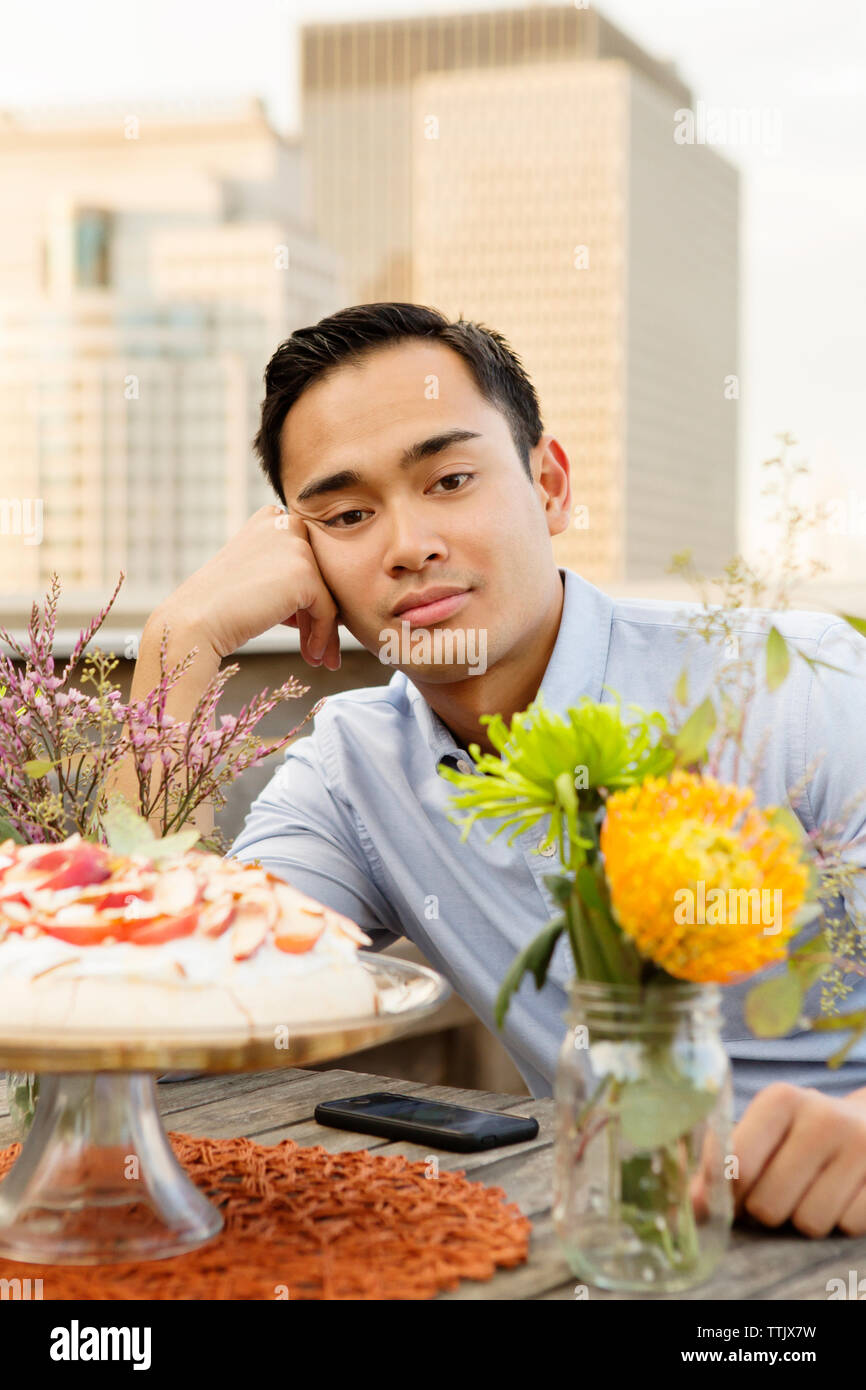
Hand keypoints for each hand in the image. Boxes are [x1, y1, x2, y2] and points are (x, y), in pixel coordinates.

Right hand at [155, 505, 341, 668]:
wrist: (196, 621)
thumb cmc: (222, 605)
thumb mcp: (258, 577)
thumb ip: (290, 577)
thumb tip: (330, 602)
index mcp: (272, 519)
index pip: (308, 557)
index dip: (308, 595)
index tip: (303, 627)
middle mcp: (286, 524)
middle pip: (321, 574)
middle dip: (320, 613)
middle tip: (318, 647)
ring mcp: (296, 546)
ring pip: (327, 594)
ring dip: (323, 629)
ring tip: (319, 657)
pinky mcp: (304, 573)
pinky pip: (327, 611)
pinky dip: (322, 636)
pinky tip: (312, 655)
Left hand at [727, 1082, 865, 1235]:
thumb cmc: (798, 1134)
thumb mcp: (762, 1131)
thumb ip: (722, 1164)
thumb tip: (690, 1207)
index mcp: (781, 1099)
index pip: (736, 1164)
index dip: (724, 1195)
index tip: (726, 1201)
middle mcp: (822, 1117)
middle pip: (768, 1203)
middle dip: (764, 1210)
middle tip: (774, 1192)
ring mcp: (860, 1147)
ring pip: (808, 1223)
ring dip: (801, 1219)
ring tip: (808, 1191)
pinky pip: (846, 1227)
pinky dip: (837, 1222)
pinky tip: (839, 1196)